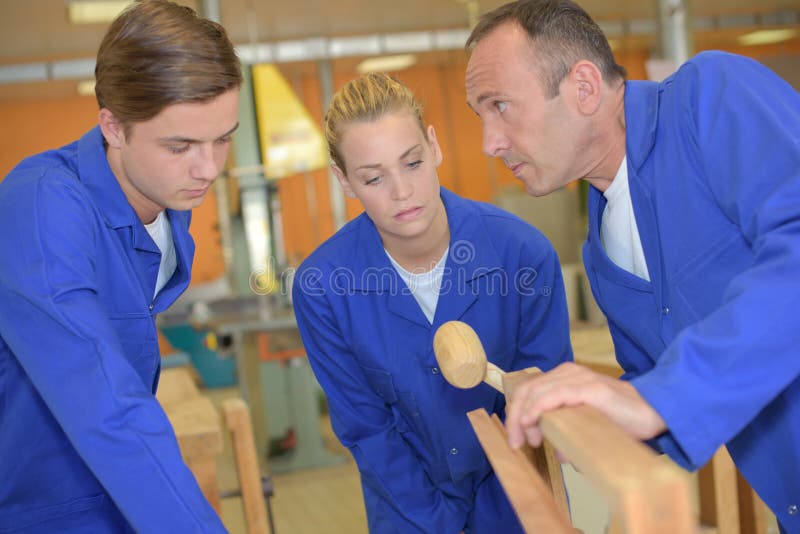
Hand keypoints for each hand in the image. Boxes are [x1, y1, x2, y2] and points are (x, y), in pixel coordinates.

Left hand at [505, 362, 666, 448]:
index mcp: (565, 378)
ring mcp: (578, 378)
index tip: (517, 438)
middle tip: (517, 442)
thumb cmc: (623, 420)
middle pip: (527, 390)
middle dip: (516, 417)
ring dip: (524, 417)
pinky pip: (554, 395)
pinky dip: (538, 408)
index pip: (529, 390)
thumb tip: (560, 455)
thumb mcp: (588, 426)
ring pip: (536, 391)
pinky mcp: (589, 388)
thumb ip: (574, 435)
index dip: (517, 413)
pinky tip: (531, 422)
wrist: (655, 413)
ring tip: (529, 439)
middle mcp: (568, 373)